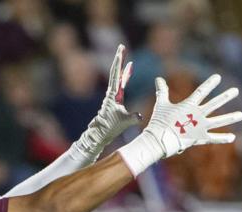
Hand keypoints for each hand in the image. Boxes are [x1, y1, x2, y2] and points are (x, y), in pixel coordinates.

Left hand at [75, 44, 137, 158]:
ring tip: (127, 56)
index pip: (116, 74)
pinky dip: (126, 75)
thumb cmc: (111, 128)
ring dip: (123, 66)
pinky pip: (122, 83)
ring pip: (119, 77)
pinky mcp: (115, 100)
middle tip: (121, 47)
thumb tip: (140, 116)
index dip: (119, 62)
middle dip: (119, 60)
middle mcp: (112, 93)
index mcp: (113, 95)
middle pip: (116, 72)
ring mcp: (113, 96)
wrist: (100, 135)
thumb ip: (134, 117)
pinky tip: (129, 69)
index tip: (121, 50)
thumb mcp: (124, 122)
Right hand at [118, 74, 241, 175]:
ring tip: (241, 115)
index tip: (218, 77)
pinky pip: (213, 138)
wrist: (159, 140)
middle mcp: (197, 115)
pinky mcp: (199, 138)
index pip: (201, 91)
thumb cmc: (159, 122)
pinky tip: (232, 137)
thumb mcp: (161, 105)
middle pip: (215, 103)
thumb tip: (158, 79)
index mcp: (189, 106)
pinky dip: (222, 138)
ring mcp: (200, 127)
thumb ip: (162, 91)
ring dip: (230, 118)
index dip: (210, 83)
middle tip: (236, 91)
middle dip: (226, 96)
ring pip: (218, 121)